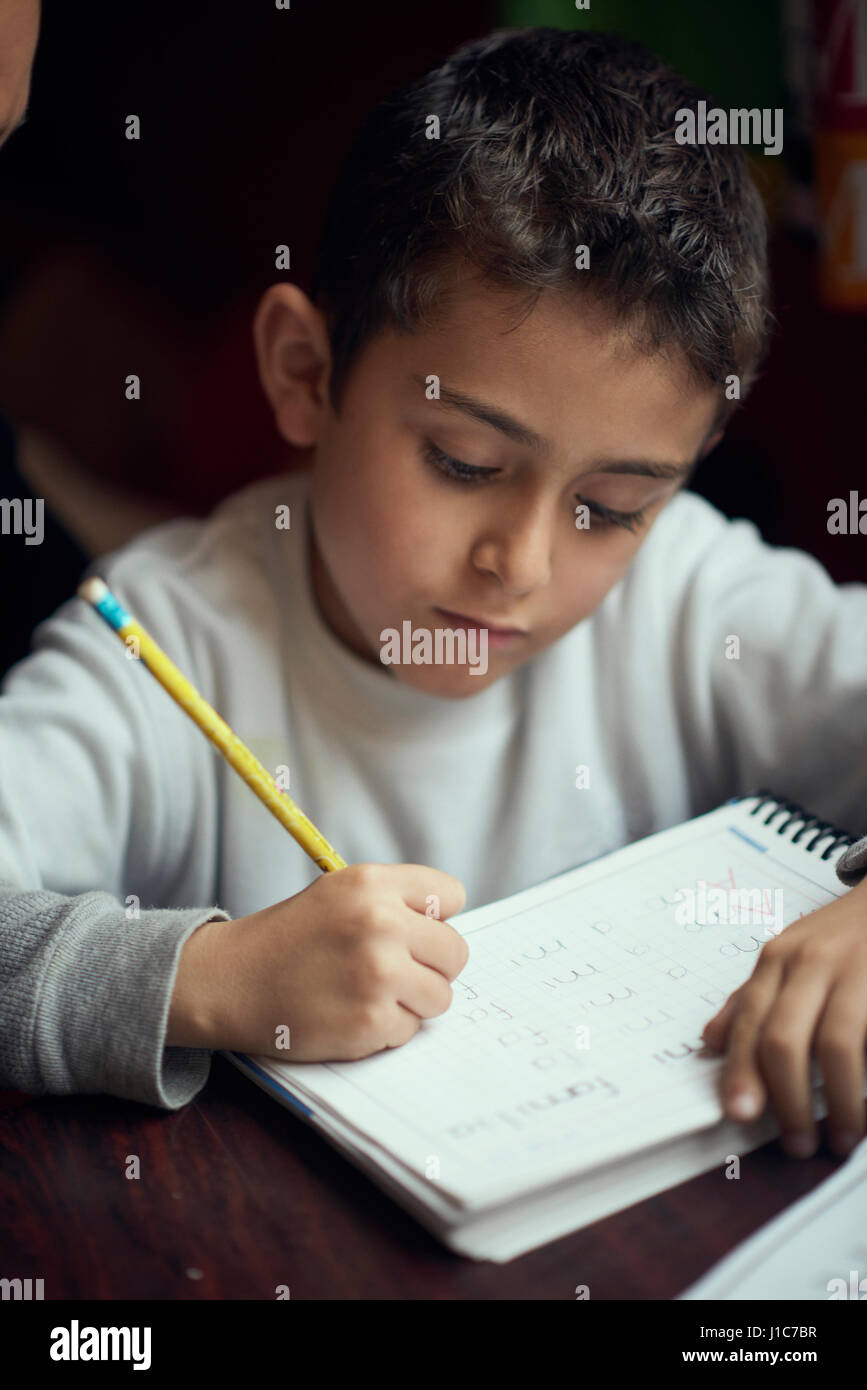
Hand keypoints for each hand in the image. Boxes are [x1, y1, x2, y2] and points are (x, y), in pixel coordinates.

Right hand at [167, 862, 467, 1061]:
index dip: (434, 918)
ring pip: (441, 996)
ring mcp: (378, 975)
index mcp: (373, 884)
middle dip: (430, 965)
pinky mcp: (370, 1022)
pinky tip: (350, 1013)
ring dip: (412, 1001)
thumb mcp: (339, 892)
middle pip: (456, 953)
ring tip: (368, 992)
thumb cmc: (290, 938)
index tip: (412, 930)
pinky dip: (386, 1029)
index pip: (452, 896)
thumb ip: (396, 900)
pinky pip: (411, 1030)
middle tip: (392, 971)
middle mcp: (380, 923)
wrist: (230, 981)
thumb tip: (451, 928)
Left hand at [701, 877, 866, 1159]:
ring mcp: (855, 970)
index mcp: (778, 958)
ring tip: (842, 1137)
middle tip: (797, 1142)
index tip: (739, 1113)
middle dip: (787, 1099)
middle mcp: (811, 961)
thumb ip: (752, 997)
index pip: (750, 1022)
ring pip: (835, 1044)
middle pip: (784, 1037)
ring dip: (839, 1100)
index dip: (742, 1071)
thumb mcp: (790, 954)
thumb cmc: (842, 935)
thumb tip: (710, 1042)